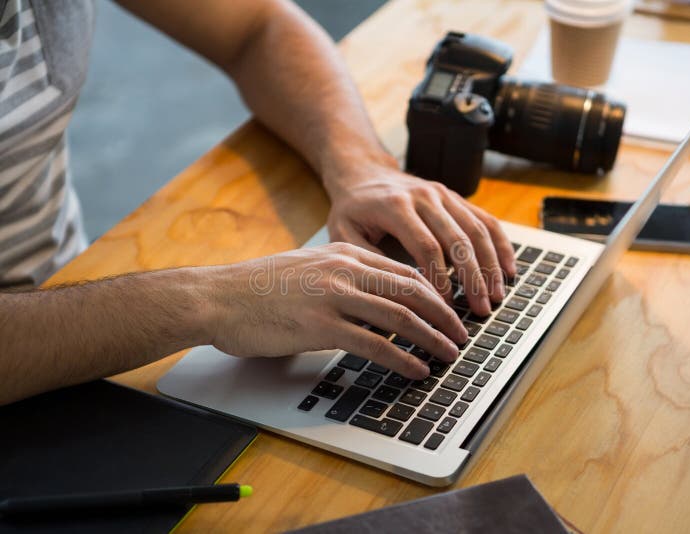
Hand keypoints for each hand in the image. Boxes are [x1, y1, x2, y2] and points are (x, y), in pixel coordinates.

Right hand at [203, 243, 468, 378]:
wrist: (217, 297)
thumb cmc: (257, 288)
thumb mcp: (308, 269)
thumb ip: (341, 278)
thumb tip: (372, 301)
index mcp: (345, 254)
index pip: (404, 272)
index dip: (435, 293)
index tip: (449, 310)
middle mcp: (345, 270)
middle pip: (412, 291)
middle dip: (444, 314)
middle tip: (462, 334)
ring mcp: (334, 296)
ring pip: (401, 316)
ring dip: (432, 337)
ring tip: (450, 354)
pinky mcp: (321, 325)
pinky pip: (375, 343)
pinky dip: (403, 358)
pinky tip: (418, 368)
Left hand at [325, 164, 516, 316]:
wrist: (363, 174)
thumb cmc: (352, 210)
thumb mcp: (344, 235)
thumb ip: (368, 261)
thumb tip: (395, 294)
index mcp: (396, 206)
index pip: (426, 246)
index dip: (439, 280)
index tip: (444, 308)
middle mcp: (425, 196)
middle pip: (458, 240)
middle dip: (473, 278)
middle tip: (481, 309)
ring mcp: (444, 194)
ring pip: (477, 230)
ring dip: (491, 266)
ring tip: (497, 296)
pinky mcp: (455, 198)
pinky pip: (485, 220)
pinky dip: (500, 245)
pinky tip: (509, 270)